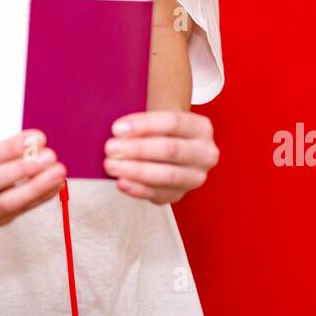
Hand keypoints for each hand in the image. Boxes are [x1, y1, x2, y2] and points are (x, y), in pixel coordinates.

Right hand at [0, 129, 67, 228]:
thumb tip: (30, 140)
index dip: (10, 148)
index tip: (36, 137)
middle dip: (23, 169)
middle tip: (49, 156)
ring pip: (4, 203)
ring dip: (35, 187)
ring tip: (57, 172)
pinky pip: (16, 212)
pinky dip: (37, 198)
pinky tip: (53, 185)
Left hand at [103, 110, 219, 204]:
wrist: (170, 146)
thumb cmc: (159, 131)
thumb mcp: (156, 120)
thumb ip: (141, 126)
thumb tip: (119, 133)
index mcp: (200, 127)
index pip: (173, 122)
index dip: (144, 125)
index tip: (117, 128)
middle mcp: (205, 153)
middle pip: (171, 150)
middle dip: (138, 150)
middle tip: (111, 148)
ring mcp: (195, 177)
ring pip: (168, 175)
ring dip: (136, 171)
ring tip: (111, 165)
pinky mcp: (180, 195)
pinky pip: (159, 194)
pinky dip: (138, 189)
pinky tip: (122, 182)